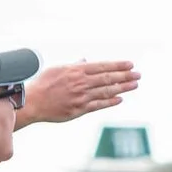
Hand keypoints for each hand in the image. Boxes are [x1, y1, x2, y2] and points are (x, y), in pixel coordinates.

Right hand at [25, 60, 139, 125]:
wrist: (32, 102)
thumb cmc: (43, 84)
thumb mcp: (57, 69)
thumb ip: (74, 66)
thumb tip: (85, 61)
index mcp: (76, 70)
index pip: (102, 66)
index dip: (117, 65)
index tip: (130, 64)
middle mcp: (81, 82)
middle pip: (107, 78)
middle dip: (125, 76)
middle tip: (138, 74)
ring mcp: (81, 96)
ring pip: (106, 91)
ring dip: (122, 88)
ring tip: (134, 84)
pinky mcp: (79, 109)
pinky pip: (98, 105)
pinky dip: (110, 101)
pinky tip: (120, 99)